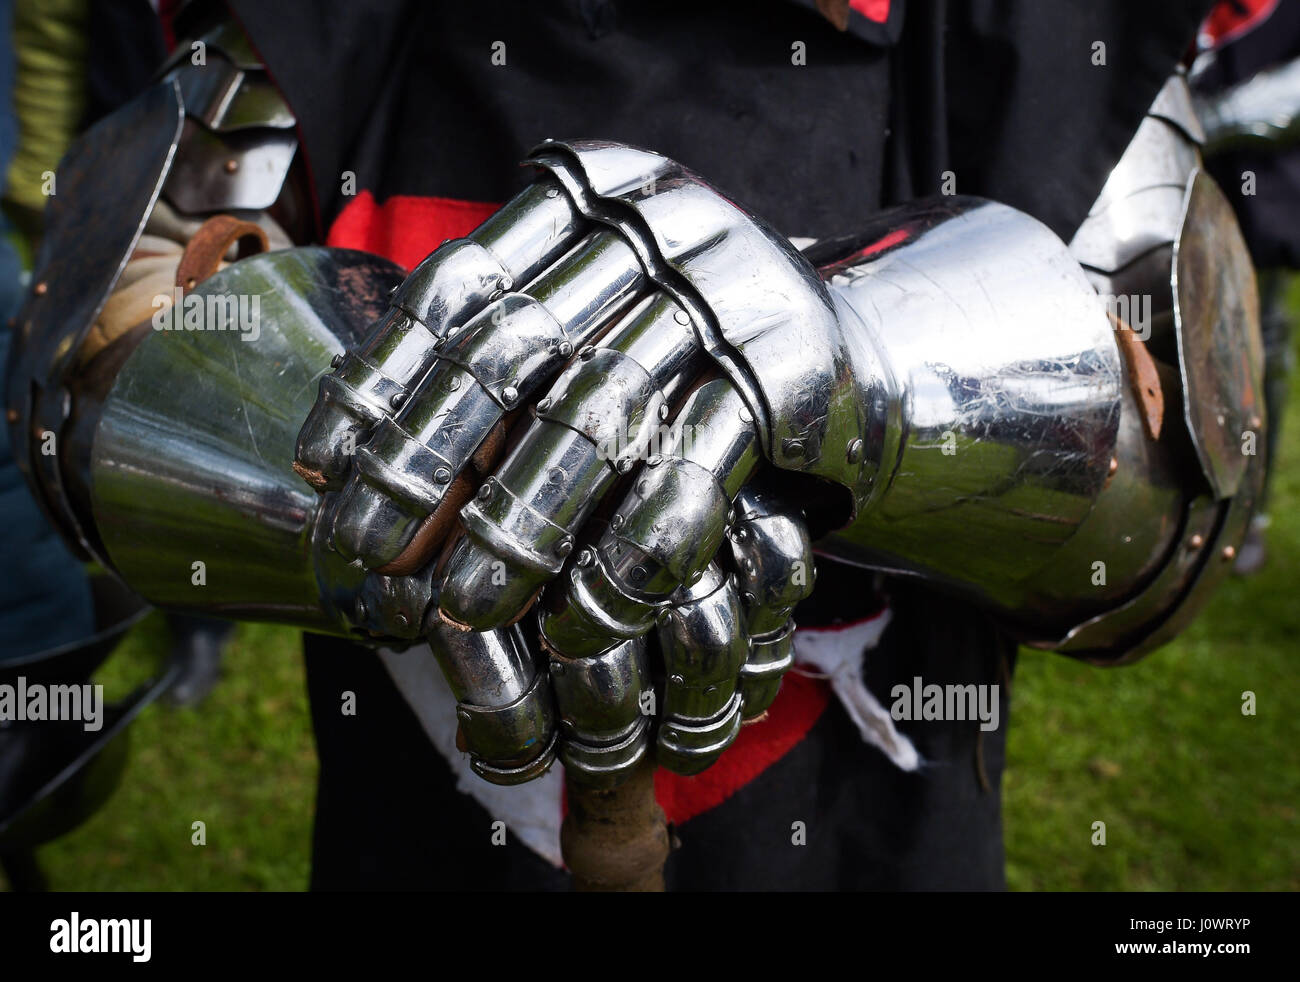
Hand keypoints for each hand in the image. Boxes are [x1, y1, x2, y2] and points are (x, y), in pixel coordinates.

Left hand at [295, 142, 826, 784]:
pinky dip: (634, 547)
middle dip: (433, 465)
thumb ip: (492, 352)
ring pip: (596, 414)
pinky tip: (585, 615)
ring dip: (524, 523)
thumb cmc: (675, 350)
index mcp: (587, 191)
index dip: (382, 383)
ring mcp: (725, 291)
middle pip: (514, 350)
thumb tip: (344, 459)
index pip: (458, 286)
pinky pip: (694, 466)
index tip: (326, 473)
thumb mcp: (584, 320)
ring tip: (469, 608)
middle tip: (374, 561)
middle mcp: (655, 223)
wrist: (838, 359)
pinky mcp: (785, 371)